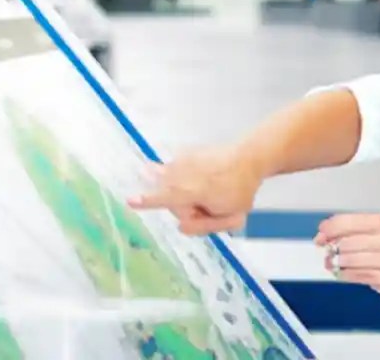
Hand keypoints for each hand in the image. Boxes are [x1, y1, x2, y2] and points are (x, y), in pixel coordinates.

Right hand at [126, 146, 265, 234]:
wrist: (249, 157)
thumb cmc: (241, 190)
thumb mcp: (230, 218)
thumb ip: (202, 226)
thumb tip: (179, 225)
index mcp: (195, 190)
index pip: (167, 198)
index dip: (148, 201)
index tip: (130, 200)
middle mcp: (185, 173)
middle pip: (170, 200)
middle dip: (185, 207)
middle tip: (207, 204)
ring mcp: (184, 160)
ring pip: (170, 184)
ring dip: (181, 191)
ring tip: (205, 189)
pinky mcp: (185, 153)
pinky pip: (175, 172)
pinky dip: (182, 178)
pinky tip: (200, 178)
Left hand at [315, 213, 379, 302]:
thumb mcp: (378, 234)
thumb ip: (351, 233)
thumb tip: (322, 235)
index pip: (346, 222)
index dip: (329, 229)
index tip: (320, 235)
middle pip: (345, 243)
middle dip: (331, 250)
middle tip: (328, 254)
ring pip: (349, 260)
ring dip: (336, 264)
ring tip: (333, 264)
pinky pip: (356, 275)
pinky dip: (344, 274)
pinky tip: (343, 273)